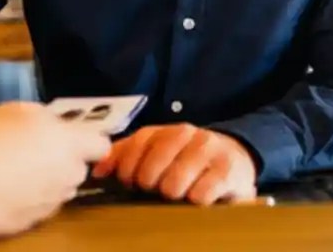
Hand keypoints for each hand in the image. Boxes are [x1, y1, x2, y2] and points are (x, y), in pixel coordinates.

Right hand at [0, 102, 110, 245]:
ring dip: (45, 179)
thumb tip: (48, 122)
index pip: (101, 144)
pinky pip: (36, 204)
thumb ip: (43, 116)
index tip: (73, 134)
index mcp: (72, 144)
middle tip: (34, 147)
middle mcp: (69, 175)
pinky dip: (26, 197)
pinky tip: (3, 187)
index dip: (88, 138)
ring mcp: (52, 201)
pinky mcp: (32, 221)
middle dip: (62, 158)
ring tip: (14, 168)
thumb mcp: (17, 109)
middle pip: (78, 167)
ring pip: (58, 188)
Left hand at [90, 124, 256, 205]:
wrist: (235, 157)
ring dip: (172, 193)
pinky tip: (197, 198)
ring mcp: (208, 151)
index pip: (137, 144)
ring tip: (177, 194)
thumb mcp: (157, 151)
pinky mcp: (227, 171)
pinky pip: (201, 194)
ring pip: (174, 183)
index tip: (127, 181)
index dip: (127, 166)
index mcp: (165, 130)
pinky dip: (195, 200)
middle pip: (153, 166)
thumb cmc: (187, 159)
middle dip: (149, 183)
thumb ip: (125, 157)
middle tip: (154, 190)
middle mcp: (187, 134)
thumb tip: (97, 171)